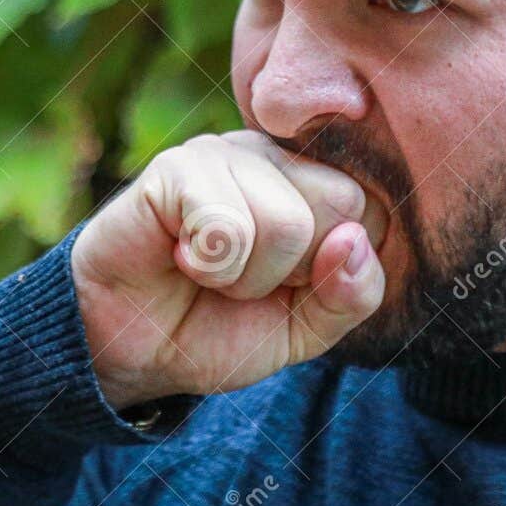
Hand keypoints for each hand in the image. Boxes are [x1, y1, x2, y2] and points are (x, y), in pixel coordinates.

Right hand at [70, 130, 387, 411]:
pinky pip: (229, 224)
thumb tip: (354, 242)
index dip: (334, 271)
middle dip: (296, 272)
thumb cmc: (218, 328)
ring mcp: (226, 153)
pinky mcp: (178, 167)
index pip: (374, 216)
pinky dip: (209, 266)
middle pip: (341, 206)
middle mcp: (277, 157)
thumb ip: (352, 295)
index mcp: (315, 184)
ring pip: (286, 222)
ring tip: (209, 272)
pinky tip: (181, 258)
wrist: (131, 352)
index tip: (288, 286)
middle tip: (244, 280)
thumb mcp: (305, 331)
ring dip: (245, 278)